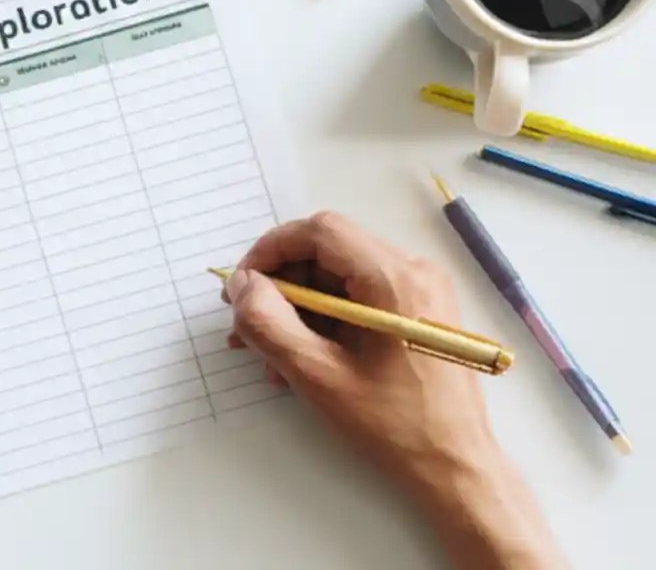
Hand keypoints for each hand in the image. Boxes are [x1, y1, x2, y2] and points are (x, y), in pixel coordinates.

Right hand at [222, 211, 491, 484]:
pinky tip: (302, 359)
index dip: (270, 250)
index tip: (241, 285)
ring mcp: (421, 290)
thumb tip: (241, 284)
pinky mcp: (419, 311)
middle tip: (246, 322)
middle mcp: (414, 271)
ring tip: (270, 353)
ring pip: (339, 277)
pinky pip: (359, 298)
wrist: (455, 466)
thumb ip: (268, 323)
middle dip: (281, 285)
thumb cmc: (393, 426)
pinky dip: (325, 321)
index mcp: (395, 279)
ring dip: (298, 309)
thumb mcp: (317, 375)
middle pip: (328, 253)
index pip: (320, 232)